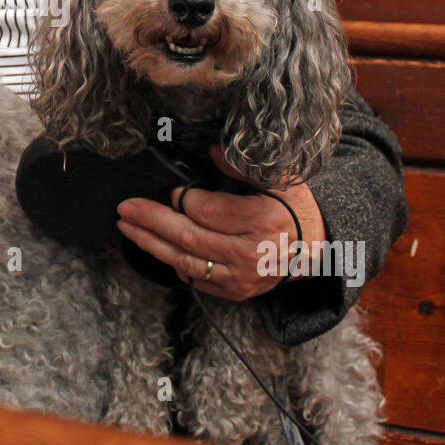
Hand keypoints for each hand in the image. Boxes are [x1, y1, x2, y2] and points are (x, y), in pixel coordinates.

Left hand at [116, 145, 327, 301]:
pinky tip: (156, 246)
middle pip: (188, 237)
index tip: (166, 186)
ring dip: (151, 243)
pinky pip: (194, 278)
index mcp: (261, 221)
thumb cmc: (295, 210)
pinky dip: (173, 261)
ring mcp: (240, 277)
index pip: (206, 211)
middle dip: (151, 221)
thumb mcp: (281, 179)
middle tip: (126, 207)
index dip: (180, 198)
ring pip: (184, 261)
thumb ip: (242, 167)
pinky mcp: (234, 292)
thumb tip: (210, 152)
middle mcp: (249, 253)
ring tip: (127, 226)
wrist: (317, 251)